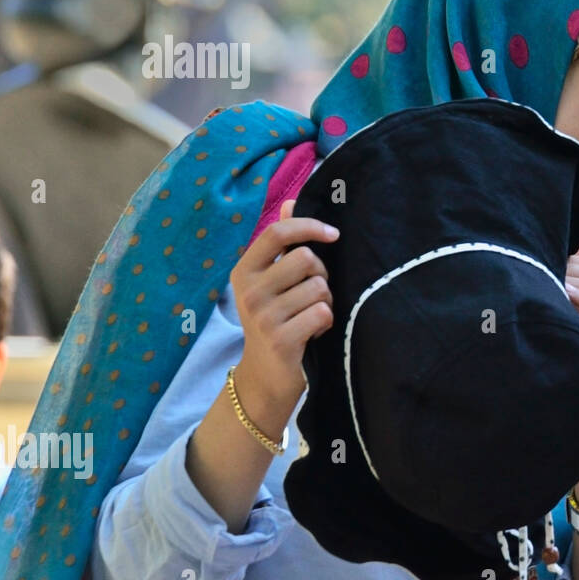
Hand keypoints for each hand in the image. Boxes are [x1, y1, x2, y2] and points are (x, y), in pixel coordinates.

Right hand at [230, 199, 338, 415]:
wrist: (264, 377)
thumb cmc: (276, 320)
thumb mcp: (272, 281)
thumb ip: (282, 244)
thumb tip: (292, 202)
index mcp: (245, 271)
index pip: (277, 232)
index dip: (309, 227)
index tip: (333, 234)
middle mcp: (248, 291)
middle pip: (306, 259)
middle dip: (322, 275)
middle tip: (314, 294)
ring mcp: (263, 316)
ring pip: (319, 287)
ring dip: (326, 301)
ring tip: (312, 316)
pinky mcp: (280, 338)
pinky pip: (323, 312)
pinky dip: (327, 322)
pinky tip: (314, 332)